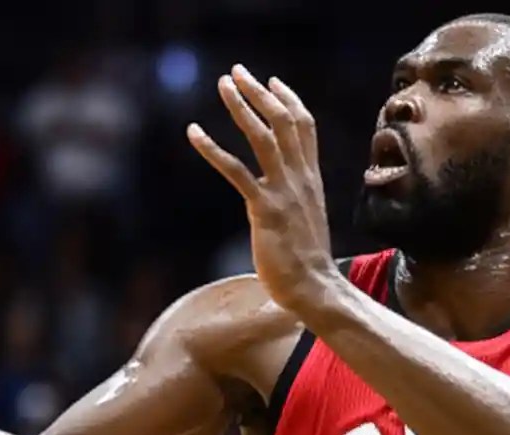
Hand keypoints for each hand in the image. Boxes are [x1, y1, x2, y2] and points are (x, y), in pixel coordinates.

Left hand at [188, 64, 337, 311]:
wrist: (315, 288)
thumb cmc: (307, 262)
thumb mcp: (307, 219)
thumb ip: (298, 199)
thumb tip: (287, 196)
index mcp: (311, 179)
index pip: (305, 127)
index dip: (288, 100)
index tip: (272, 82)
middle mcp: (300, 178)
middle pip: (284, 121)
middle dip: (259, 92)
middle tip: (237, 72)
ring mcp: (284, 192)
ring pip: (263, 136)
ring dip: (241, 106)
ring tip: (223, 84)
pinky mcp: (264, 209)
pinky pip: (236, 170)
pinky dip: (213, 149)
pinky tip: (194, 133)